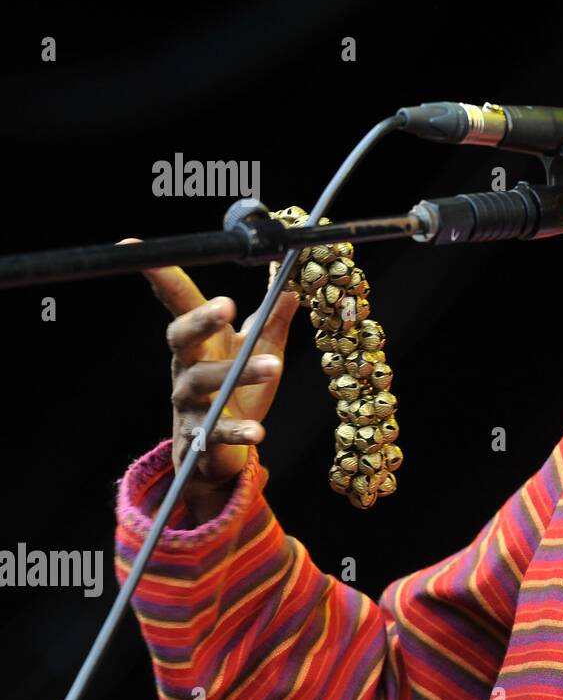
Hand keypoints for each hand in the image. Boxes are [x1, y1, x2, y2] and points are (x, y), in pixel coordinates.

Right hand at [120, 239, 298, 520]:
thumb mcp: (260, 348)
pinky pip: (216, 433)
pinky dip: (238, 431)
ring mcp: (189, 403)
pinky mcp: (199, 437)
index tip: (134, 248)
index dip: (161, 275)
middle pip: (180, 336)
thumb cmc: (238, 390)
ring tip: (273, 366)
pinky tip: (259, 432)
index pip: (179, 301)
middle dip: (201, 319)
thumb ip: (273, 315)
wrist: (220, 451)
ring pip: (202, 382)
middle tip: (227, 304)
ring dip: (239, 373)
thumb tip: (292, 277)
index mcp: (200, 340)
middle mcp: (186, 366)